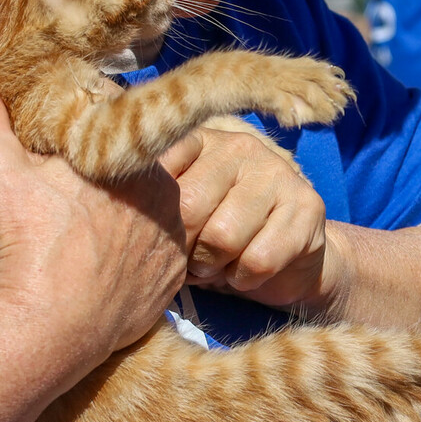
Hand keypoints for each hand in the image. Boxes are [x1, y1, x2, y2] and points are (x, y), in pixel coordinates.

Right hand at [0, 60, 186, 365]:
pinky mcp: (170, 284)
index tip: (73, 149)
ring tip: (91, 227)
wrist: (48, 327)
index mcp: (140, 161)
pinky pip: (161, 257)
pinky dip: (138, 255)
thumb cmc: (27, 241)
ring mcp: (173, 243)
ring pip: (159, 213)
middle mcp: (170, 198)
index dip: (101, 135)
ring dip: (133, 214)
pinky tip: (104, 261)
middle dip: (122, 173)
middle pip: (150, 170)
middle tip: (81, 190)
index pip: (131, 131)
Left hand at [159, 125, 338, 308]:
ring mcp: (277, 173)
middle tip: (189, 264)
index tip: (148, 237)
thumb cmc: (218, 240)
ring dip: (214, 268)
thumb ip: (153, 206)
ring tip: (217, 267)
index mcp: (201, 141)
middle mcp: (240, 146)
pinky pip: (258, 259)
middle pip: (189, 207)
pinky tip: (246, 273)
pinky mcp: (308, 206)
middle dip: (182, 251)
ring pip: (223, 237)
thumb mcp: (181, 219)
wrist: (289, 263)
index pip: (158, 169)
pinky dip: (244, 279)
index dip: (149, 217)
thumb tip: (112, 218)